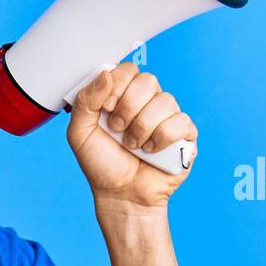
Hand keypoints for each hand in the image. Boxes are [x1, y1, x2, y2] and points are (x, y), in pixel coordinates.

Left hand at [66, 61, 197, 213]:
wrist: (120, 195)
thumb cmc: (102, 164)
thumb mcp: (79, 133)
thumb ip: (85, 101)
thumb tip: (106, 74)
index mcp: (123, 95)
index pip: (127, 70)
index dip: (116, 87)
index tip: (105, 110)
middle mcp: (148, 101)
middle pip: (147, 81)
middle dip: (127, 108)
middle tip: (117, 129)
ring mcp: (168, 116)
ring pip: (164, 101)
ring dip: (141, 128)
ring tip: (132, 146)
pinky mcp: (185, 133)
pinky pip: (180, 122)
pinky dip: (161, 140)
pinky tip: (151, 152)